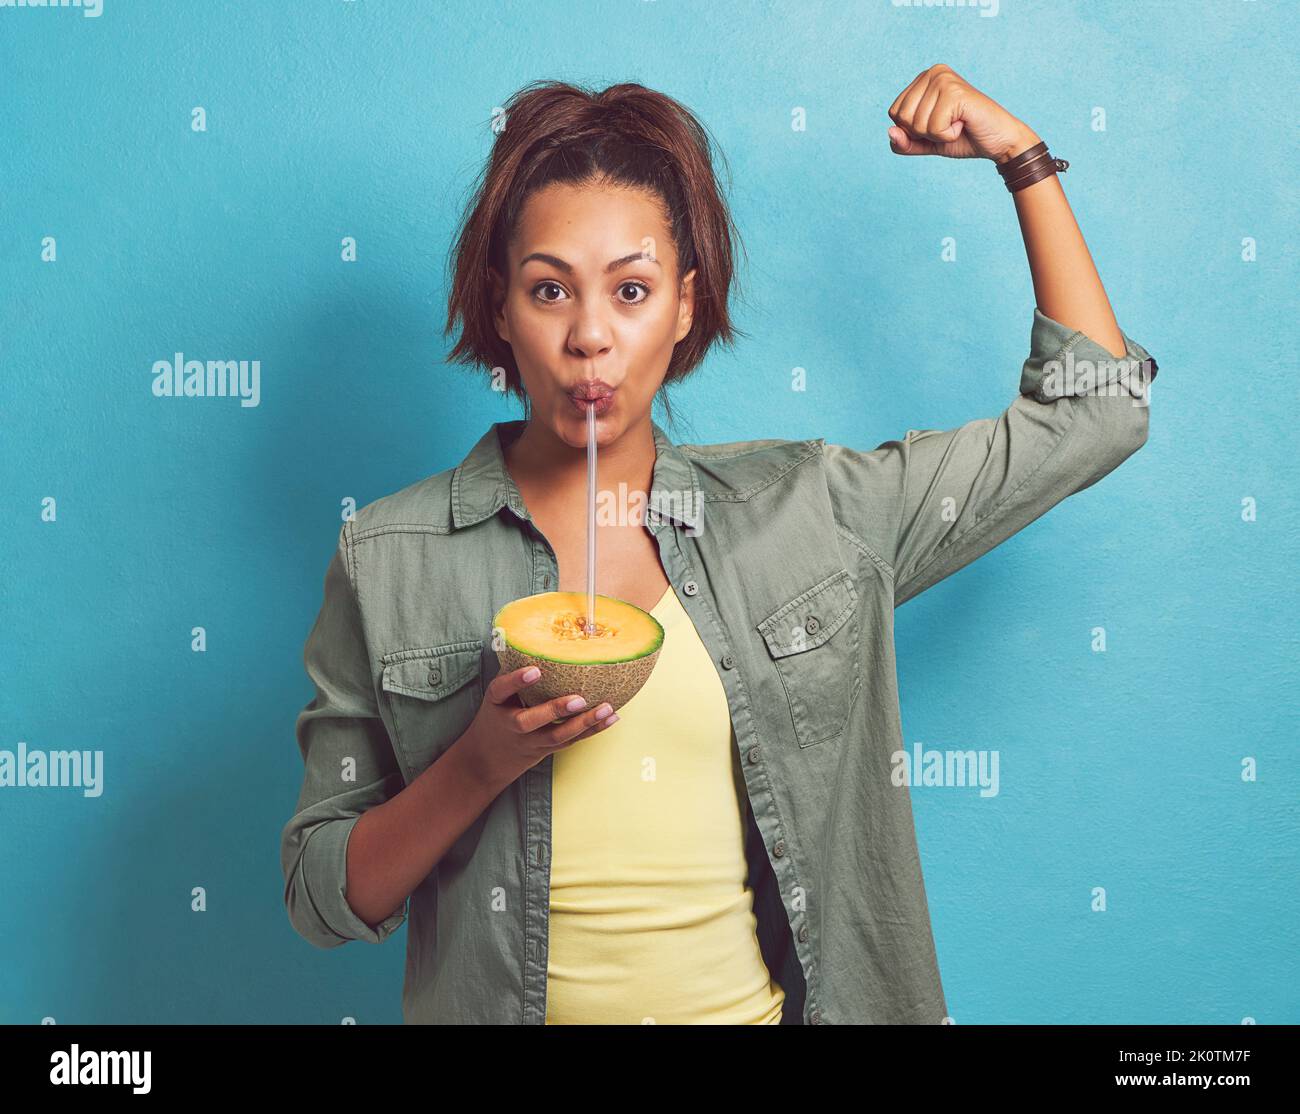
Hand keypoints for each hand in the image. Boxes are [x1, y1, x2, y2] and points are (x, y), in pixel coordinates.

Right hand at [453, 666, 619, 790]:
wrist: (487, 759)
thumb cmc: (497, 715)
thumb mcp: (497, 695)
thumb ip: (513, 671)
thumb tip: (533, 637)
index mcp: (497, 704)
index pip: (501, 690)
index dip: (516, 681)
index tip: (535, 670)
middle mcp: (513, 725)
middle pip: (531, 721)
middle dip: (556, 710)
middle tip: (579, 699)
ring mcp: (531, 741)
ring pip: (558, 735)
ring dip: (585, 722)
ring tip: (606, 709)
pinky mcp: (548, 749)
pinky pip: (572, 740)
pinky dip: (593, 729)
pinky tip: (612, 717)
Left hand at [887, 64, 1039, 163]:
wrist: (998, 141)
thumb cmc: (964, 137)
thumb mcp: (926, 143)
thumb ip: (905, 142)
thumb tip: (890, 132)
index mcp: (923, 79)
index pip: (894, 113)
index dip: (913, 130)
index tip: (938, 123)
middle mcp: (932, 72)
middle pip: (902, 118)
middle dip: (923, 133)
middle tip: (949, 124)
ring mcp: (944, 79)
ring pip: (917, 124)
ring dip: (937, 134)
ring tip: (957, 123)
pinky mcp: (954, 92)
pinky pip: (933, 128)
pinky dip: (948, 135)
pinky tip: (963, 123)